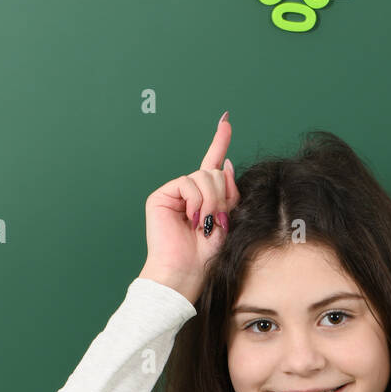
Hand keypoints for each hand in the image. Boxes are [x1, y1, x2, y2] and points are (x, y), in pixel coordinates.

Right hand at [139, 113, 240, 302]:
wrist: (186, 271)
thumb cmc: (207, 253)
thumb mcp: (228, 218)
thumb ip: (228, 191)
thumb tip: (226, 163)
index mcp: (206, 196)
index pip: (214, 163)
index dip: (220, 141)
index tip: (226, 120)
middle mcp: (189, 191)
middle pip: (215, 172)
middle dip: (223, 195)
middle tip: (217, 220)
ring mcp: (174, 192)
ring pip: (204, 176)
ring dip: (212, 200)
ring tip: (204, 222)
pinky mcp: (161, 195)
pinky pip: (188, 182)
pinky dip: (196, 200)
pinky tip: (192, 217)